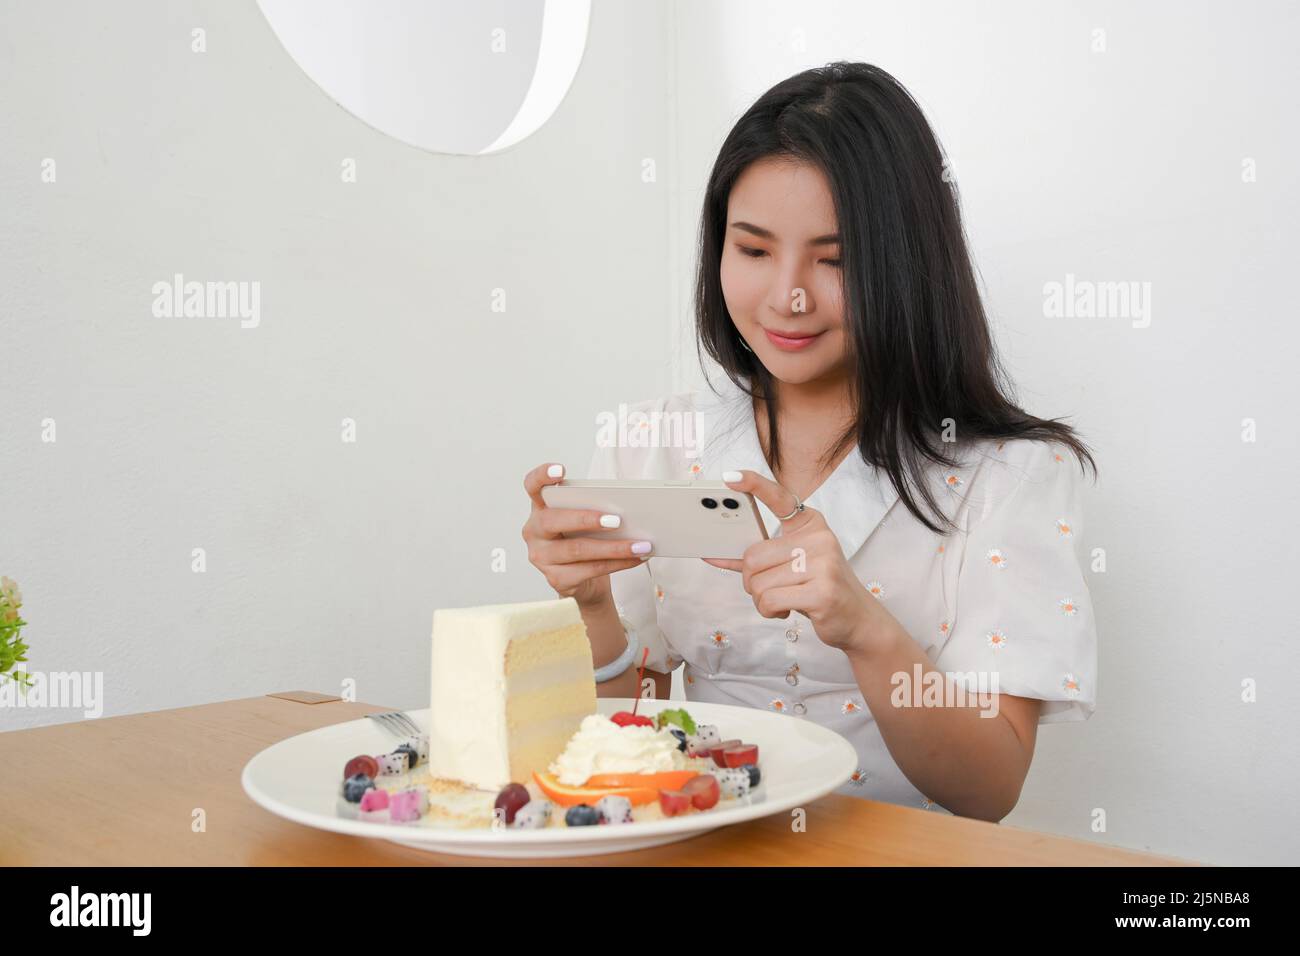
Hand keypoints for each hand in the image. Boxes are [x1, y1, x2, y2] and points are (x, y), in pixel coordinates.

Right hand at [522, 462, 652, 609]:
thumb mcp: (585, 521)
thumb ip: (594, 509)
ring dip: (614, 547)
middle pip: (553, 520)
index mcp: (540, 508)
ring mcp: (541, 557)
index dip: (542, 476)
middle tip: (617, 520)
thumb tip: (629, 508)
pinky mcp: (556, 579)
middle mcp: (534, 531)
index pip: (533, 486)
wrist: (584, 580)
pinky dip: (617, 564)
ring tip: (641, 545)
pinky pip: (590, 570)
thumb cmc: (584, 539)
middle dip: (586, 519)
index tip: (560, 470)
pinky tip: (635, 558)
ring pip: (577, 550)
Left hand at [702, 469, 894, 655]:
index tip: (730, 477)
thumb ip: (754, 558)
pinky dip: (769, 611)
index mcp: (810, 523)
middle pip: (753, 557)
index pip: (779, 498)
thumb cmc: (817, 586)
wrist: (857, 618)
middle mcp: (819, 538)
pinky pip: (770, 600)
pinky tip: (787, 610)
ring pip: (759, 583)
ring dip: (761, 600)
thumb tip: (712, 555)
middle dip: (751, 581)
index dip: (754, 485)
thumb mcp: (789, 565)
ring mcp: (824, 563)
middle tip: (770, 588)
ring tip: (784, 600)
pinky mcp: (823, 592)